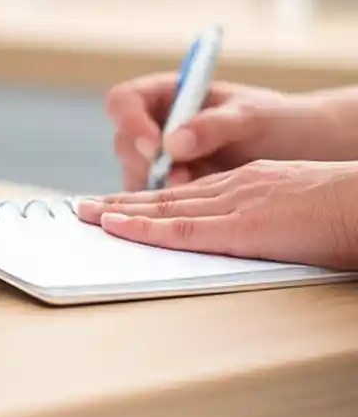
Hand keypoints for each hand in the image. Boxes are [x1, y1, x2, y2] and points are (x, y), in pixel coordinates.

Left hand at [77, 160, 357, 270]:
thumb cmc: (352, 212)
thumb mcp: (302, 207)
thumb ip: (272, 217)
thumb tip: (260, 233)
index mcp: (252, 183)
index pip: (191, 193)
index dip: (153, 200)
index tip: (122, 206)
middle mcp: (236, 188)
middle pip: (168, 196)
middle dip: (123, 202)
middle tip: (86, 208)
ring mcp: (236, 205)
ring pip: (166, 208)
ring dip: (120, 212)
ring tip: (86, 215)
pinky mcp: (241, 227)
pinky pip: (183, 229)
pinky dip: (144, 228)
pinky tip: (116, 227)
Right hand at [105, 74, 319, 189]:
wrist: (304, 148)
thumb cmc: (279, 121)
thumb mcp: (251, 116)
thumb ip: (212, 126)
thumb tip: (171, 143)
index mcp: (168, 95)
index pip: (125, 102)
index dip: (131, 123)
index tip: (155, 146)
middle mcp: (158, 124)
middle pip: (124, 143)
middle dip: (146, 162)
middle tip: (181, 176)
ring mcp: (163, 157)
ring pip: (135, 174)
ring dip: (156, 186)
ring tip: (194, 188)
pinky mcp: (174, 186)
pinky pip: (153, 199)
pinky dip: (166, 206)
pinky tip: (195, 204)